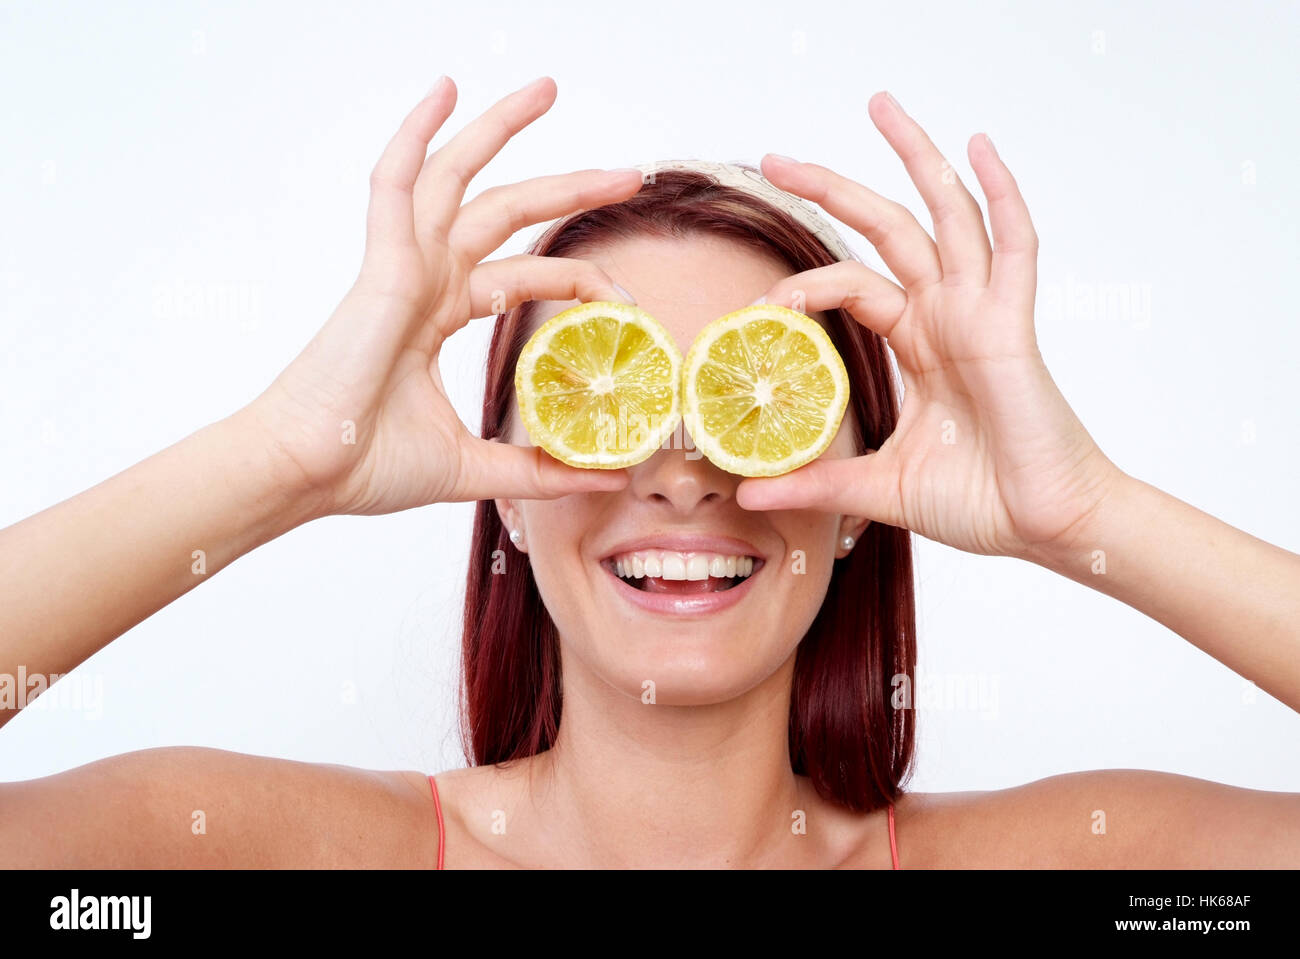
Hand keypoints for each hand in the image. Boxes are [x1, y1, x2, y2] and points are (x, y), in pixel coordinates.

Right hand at [243, 76, 639, 515]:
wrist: (310, 473)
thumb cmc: (367, 466)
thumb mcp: (476, 467)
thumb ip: (540, 469)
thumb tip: (612, 475)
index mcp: (440, 314)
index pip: (522, 275)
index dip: (577, 277)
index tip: (625, 298)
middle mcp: (425, 280)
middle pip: (506, 212)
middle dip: (568, 187)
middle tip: (628, 174)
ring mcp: (402, 267)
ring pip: (456, 178)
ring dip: (499, 129)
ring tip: (546, 89)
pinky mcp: (381, 267)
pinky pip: (396, 185)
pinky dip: (416, 134)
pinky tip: (445, 91)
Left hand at [735, 92, 1123, 560]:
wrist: (1043, 527)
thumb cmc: (980, 502)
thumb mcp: (878, 487)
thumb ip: (816, 482)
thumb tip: (747, 494)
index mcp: (919, 345)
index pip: (854, 284)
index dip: (806, 284)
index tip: (761, 303)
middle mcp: (947, 317)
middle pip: (888, 229)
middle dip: (832, 188)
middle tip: (775, 157)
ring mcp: (981, 314)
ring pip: (947, 215)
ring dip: (915, 158)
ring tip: (880, 108)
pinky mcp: (1013, 325)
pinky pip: (1013, 246)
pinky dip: (1001, 193)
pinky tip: (980, 145)